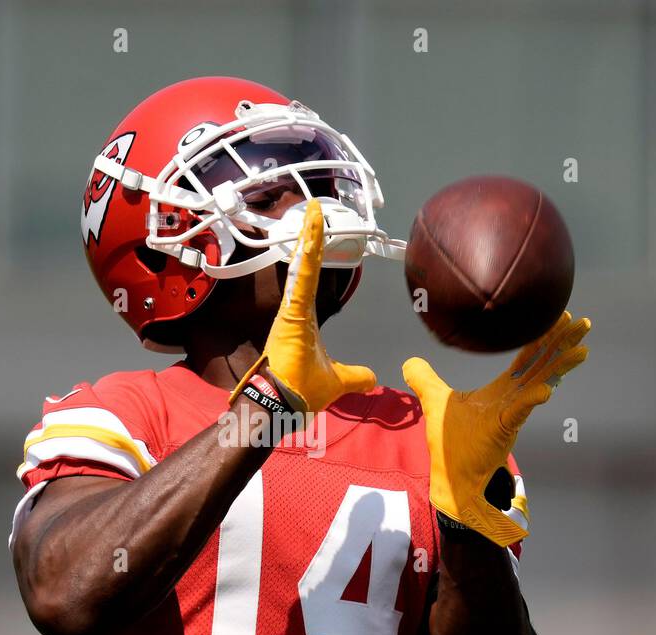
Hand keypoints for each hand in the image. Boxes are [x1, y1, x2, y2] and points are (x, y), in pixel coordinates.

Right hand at [230, 198, 375, 412]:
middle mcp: (296, 310)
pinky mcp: (292, 314)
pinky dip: (308, 255)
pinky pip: (302, 279)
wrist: (283, 406)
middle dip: (311, 236)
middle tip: (316, 207)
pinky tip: (313, 234)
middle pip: (305, 265)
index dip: (315, 254)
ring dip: (310, 238)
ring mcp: (292, 311)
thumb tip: (372, 378)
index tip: (319, 230)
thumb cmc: (300, 392)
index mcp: (304, 319)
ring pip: (303, 267)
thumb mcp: (338, 381)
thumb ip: (355, 376)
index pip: (311, 279)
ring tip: (316, 210)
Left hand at [403, 311, 590, 545]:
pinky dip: (531, 400)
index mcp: (501, 391)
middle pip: (542, 366)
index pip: (526, 358)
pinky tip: (546, 391)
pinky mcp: (501, 430)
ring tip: (582, 350)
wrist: (451, 478)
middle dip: (562, 345)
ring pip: (540, 384)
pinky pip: (519, 412)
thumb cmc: (450, 444)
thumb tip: (409, 362)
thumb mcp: (434, 401)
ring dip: (560, 367)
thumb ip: (425, 380)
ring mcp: (510, 414)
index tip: (557, 317)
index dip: (541, 338)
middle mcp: (512, 400)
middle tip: (583, 324)